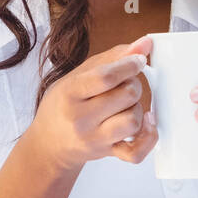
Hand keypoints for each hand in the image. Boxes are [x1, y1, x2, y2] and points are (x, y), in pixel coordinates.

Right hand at [27, 36, 158, 171]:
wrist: (48, 145)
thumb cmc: (63, 105)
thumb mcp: (78, 75)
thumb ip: (112, 57)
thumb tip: (144, 44)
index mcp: (69, 93)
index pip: (106, 77)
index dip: (129, 65)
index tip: (139, 60)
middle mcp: (80, 119)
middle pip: (127, 95)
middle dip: (133, 84)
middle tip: (124, 85)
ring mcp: (94, 139)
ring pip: (133, 120)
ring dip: (137, 109)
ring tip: (125, 106)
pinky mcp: (107, 154)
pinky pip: (136, 152)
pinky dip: (148, 137)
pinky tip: (145, 124)